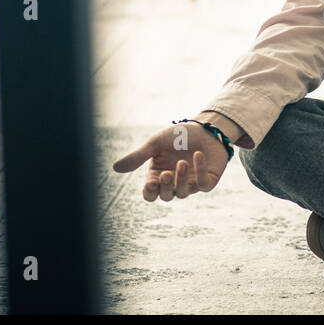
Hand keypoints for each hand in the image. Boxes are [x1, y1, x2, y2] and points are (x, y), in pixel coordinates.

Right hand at [112, 121, 229, 200]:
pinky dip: (200, 171)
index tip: (151, 183)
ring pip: (183, 193)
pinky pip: (203, 184)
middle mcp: (174, 183)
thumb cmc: (178, 136)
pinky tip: (198, 155)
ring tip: (182, 162)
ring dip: (181, 179)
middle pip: (166, 196)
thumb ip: (138, 156)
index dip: (150, 192)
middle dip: (166, 187)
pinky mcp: (208, 180)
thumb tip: (115, 168)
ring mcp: (191, 184)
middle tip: (166, 173)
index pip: (150, 194)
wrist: (204, 128)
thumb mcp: (155, 144)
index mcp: (158, 176)